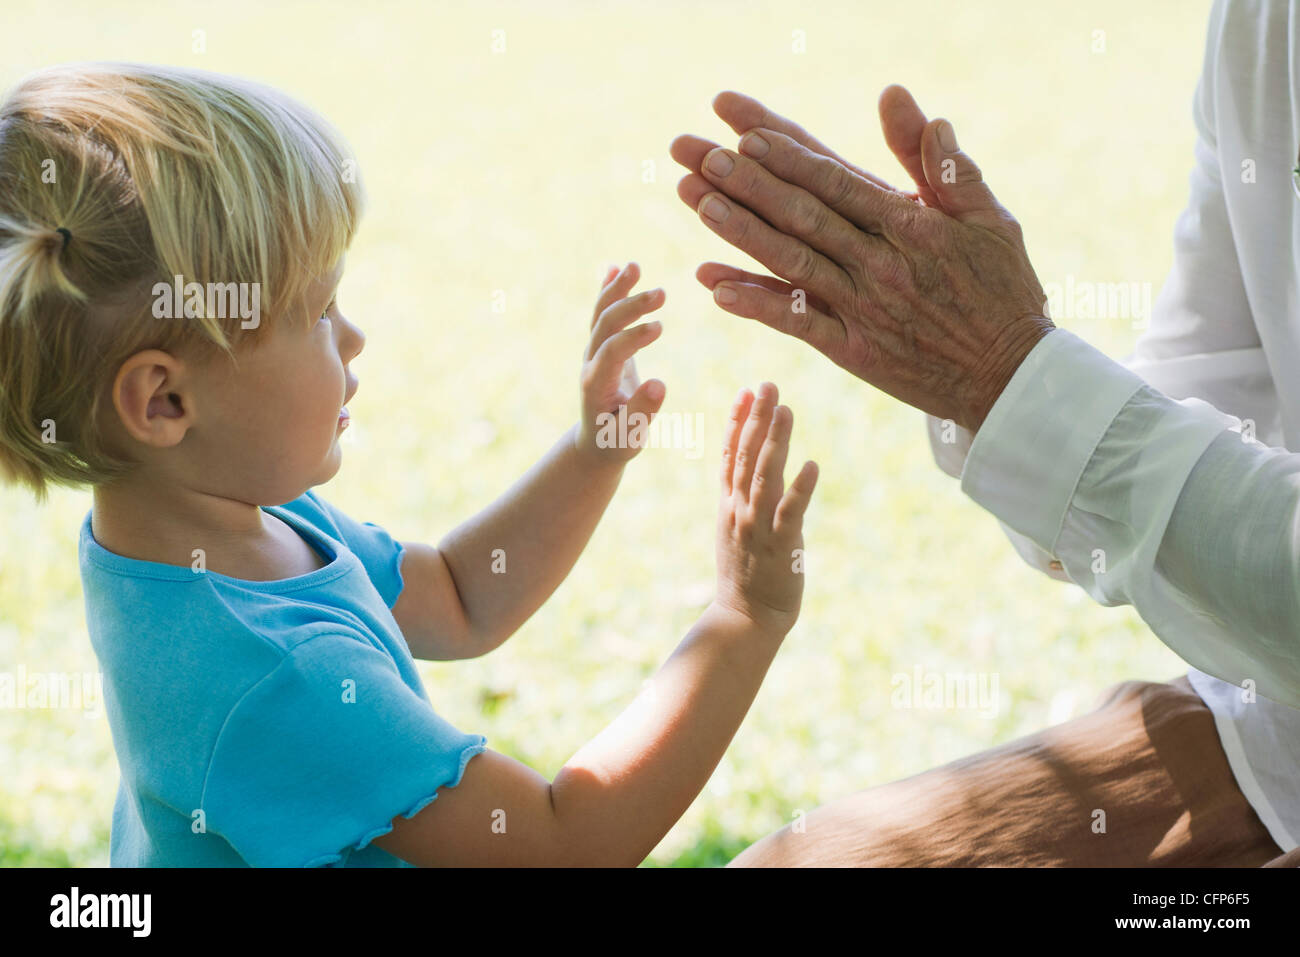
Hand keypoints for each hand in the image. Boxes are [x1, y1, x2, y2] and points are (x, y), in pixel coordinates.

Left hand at [576, 262, 666, 464]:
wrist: (597, 441)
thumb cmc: (616, 441)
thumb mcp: (630, 435)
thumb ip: (643, 411)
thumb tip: (660, 384)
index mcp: (596, 384)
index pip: (612, 352)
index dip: (633, 338)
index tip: (660, 327)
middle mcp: (590, 363)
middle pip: (604, 326)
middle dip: (630, 307)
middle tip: (661, 293)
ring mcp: (593, 352)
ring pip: (600, 314)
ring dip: (617, 289)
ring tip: (635, 265)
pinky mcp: (602, 346)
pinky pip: (602, 314)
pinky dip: (608, 290)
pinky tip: (615, 267)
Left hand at [669, 88, 1054, 432]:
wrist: (1011, 376)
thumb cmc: (1001, 288)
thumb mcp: (986, 216)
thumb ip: (940, 161)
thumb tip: (897, 98)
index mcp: (910, 223)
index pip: (835, 177)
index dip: (786, 153)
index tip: (742, 128)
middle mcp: (879, 262)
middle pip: (800, 213)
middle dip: (744, 180)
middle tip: (694, 152)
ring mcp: (863, 308)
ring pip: (792, 261)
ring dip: (740, 230)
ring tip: (695, 199)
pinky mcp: (852, 351)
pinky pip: (797, 322)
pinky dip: (756, 303)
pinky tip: (714, 285)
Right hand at [713, 382, 817, 636]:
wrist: (745, 619)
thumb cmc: (747, 575)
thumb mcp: (737, 530)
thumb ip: (743, 499)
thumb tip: (753, 472)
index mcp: (729, 505)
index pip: (730, 455)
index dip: (738, 421)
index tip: (747, 390)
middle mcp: (739, 510)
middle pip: (745, 457)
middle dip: (756, 419)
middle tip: (767, 384)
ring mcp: (757, 527)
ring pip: (764, 477)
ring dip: (774, 442)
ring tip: (785, 410)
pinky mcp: (780, 546)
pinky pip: (790, 513)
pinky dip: (799, 488)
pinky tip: (811, 464)